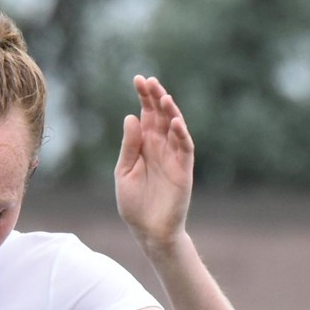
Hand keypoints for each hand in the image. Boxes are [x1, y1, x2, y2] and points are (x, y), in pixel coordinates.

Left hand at [115, 76, 193, 250]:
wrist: (149, 231)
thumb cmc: (135, 205)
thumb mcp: (124, 173)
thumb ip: (129, 147)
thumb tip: (131, 117)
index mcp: (144, 145)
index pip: (146, 114)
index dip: (144, 96)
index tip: (138, 79)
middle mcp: (160, 146)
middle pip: (161, 115)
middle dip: (156, 97)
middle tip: (149, 81)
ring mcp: (173, 155)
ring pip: (175, 126)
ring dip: (170, 111)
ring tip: (163, 97)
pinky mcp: (183, 168)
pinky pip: (185, 146)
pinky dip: (181, 133)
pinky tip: (174, 122)